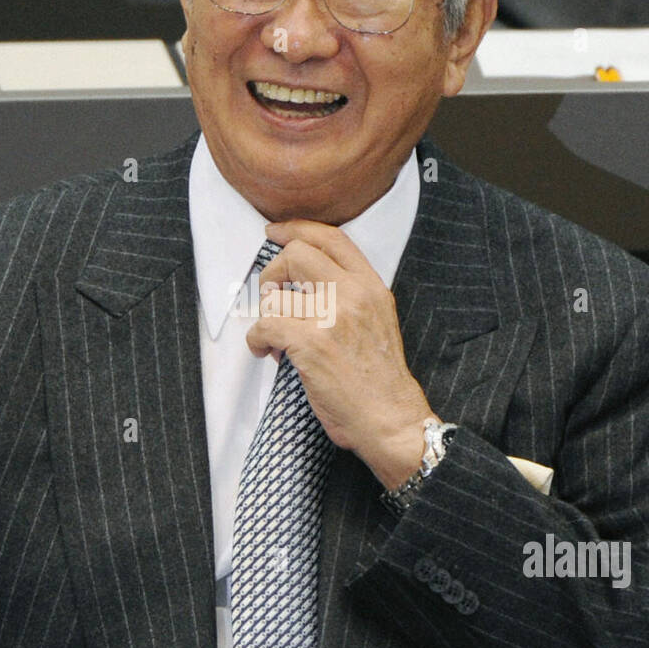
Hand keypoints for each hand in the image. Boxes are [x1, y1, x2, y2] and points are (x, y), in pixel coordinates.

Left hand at [247, 220, 433, 489]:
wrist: (390, 418)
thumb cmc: (379, 379)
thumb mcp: (377, 321)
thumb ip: (349, 295)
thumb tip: (301, 283)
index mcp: (371, 286)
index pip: (332, 238)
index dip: (297, 229)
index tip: (276, 232)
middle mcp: (354, 294)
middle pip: (297, 254)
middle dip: (273, 274)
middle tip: (272, 297)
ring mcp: (332, 317)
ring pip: (276, 296)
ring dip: (265, 318)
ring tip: (276, 340)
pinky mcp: (312, 343)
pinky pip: (265, 325)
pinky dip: (257, 341)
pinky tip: (268, 353)